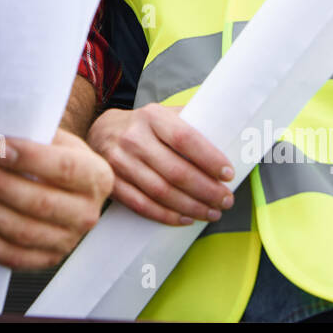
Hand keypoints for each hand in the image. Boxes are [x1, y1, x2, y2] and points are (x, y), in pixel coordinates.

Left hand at [0, 129, 113, 270]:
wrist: (67, 189)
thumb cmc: (54, 157)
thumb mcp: (56, 140)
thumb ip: (34, 135)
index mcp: (96, 176)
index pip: (64, 169)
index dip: (29, 158)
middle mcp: (87, 213)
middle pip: (38, 203)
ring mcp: (67, 241)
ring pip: (21, 231)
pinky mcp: (46, 260)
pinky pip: (10, 256)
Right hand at [86, 104, 234, 225]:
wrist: (101, 132)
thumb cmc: (144, 126)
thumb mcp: (163, 114)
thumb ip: (191, 121)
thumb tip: (230, 132)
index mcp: (152, 117)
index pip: (185, 139)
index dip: (209, 159)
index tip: (228, 174)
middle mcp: (133, 138)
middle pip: (176, 171)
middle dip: (206, 190)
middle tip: (226, 200)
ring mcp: (119, 161)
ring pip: (161, 191)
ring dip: (191, 206)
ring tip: (212, 212)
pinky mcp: (111, 182)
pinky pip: (142, 204)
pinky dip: (166, 215)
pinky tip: (186, 218)